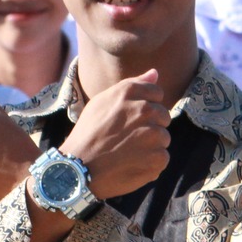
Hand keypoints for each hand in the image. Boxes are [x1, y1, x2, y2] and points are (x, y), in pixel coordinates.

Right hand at [59, 69, 170, 199]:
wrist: (77, 168)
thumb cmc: (88, 134)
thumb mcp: (102, 102)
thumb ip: (132, 85)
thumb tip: (156, 73)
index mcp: (129, 93)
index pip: (157, 93)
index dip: (146, 107)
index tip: (132, 120)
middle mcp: (143, 110)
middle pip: (163, 116)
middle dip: (150, 126)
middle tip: (127, 138)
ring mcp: (152, 135)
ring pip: (164, 138)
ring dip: (151, 146)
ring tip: (127, 152)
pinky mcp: (157, 158)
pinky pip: (162, 158)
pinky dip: (150, 164)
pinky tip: (131, 165)